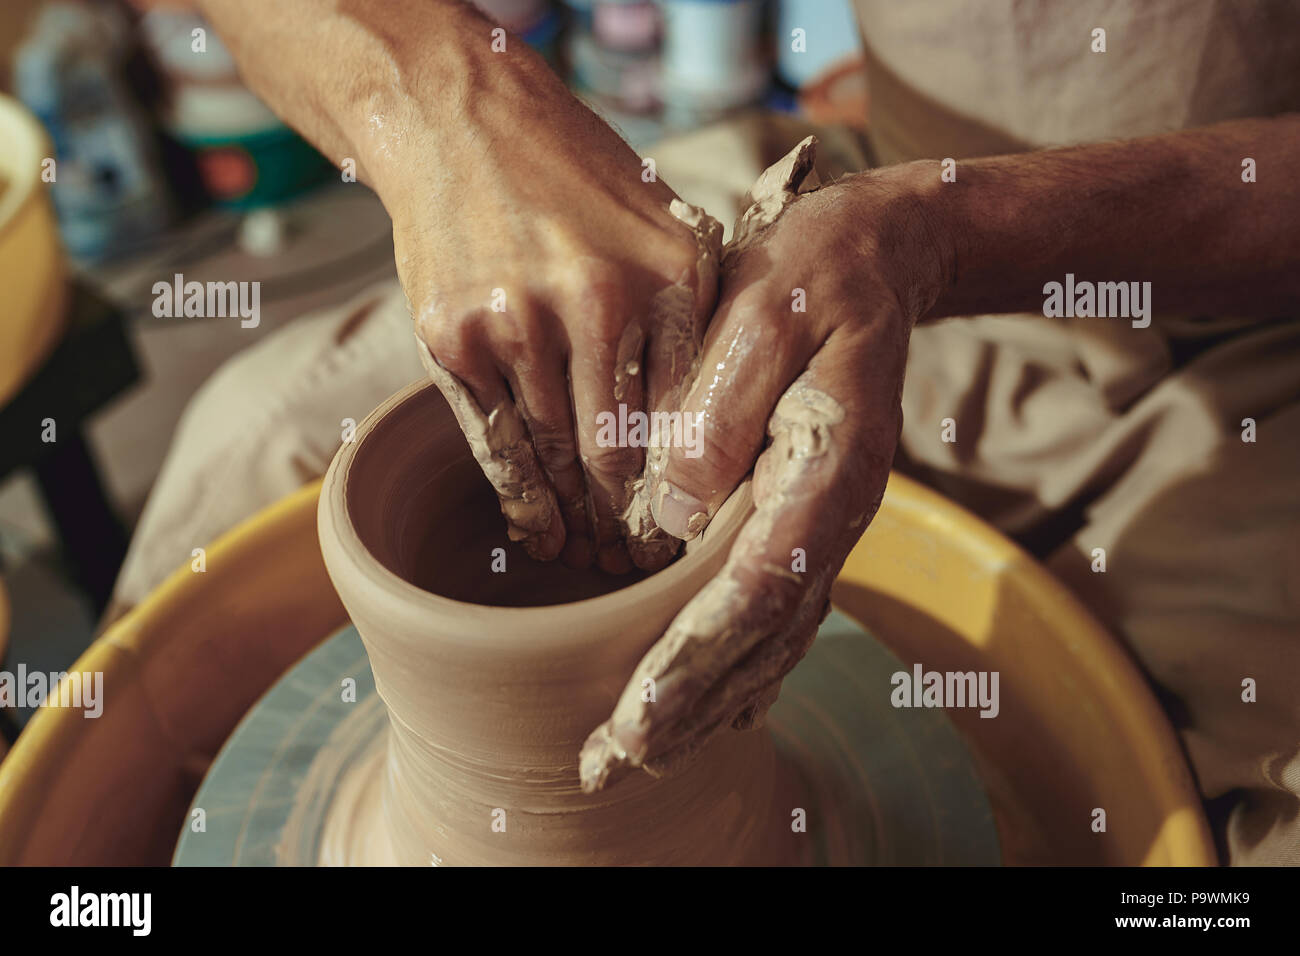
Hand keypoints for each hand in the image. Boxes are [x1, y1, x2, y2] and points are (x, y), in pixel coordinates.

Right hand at [383, 55, 719, 571]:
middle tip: (639, 567)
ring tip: (592, 560)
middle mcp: (594, 304)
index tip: (688, 534)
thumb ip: (694, 317)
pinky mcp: (453, 339)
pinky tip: (539, 532)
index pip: (686, 416)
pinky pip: (494, 441)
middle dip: (631, 522)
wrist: (463, 121)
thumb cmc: (579, 182)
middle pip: (618, 452)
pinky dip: (520, 497)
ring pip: (555, 456)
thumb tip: (712, 422)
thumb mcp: (666, 227)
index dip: (686, 489)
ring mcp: (516, 323)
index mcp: (665, 277)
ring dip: (576, 520)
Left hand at [580, 139, 950, 788]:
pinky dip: (736, 669)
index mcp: (826, 470)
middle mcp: (832, 515)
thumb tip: (671, 514)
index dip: (695, 659)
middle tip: (609, 766)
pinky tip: (702, 705)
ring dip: (706, 705)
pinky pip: (775, 615)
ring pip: (770, 641)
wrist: (877, 260)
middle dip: (686, 711)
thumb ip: (721, 410)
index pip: (756, 590)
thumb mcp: (763, 313)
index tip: (635, 718)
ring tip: (637, 756)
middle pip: (762, 640)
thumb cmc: (815, 277)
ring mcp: (823, 523)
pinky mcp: (802, 518)